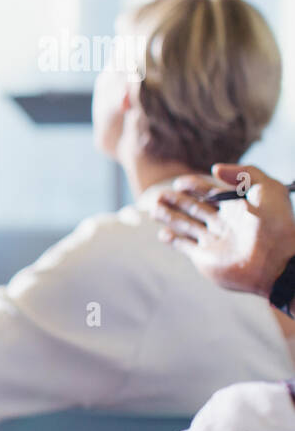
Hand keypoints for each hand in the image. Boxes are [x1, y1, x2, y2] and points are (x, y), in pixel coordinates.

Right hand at [153, 163, 294, 299]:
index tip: (180, 182)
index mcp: (237, 207)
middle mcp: (223, 223)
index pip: (210, 193)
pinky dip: (172, 240)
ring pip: (186, 225)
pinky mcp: (204, 257)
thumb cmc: (276, 225)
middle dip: (176, 200)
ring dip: (169, 216)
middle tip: (159, 195)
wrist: (276, 261)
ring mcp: (213, 241)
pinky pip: (184, 246)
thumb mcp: (268, 188)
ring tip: (154, 207)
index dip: (194, 186)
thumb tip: (215, 169)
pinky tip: (162, 234)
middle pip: (194, 208)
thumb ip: (244, 172)